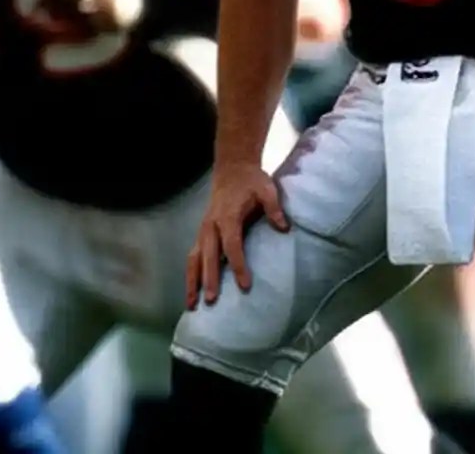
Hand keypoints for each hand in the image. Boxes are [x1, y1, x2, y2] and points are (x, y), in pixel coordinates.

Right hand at [185, 164, 289, 308]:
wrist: (232, 169)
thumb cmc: (251, 181)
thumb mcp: (267, 189)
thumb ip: (274, 208)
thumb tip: (283, 228)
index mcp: (227, 216)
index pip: (232, 245)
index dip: (238, 265)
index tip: (245, 284)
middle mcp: (211, 225)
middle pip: (208, 256)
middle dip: (208, 279)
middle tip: (211, 301)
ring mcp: (203, 230)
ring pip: (194, 259)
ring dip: (192, 281)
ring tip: (192, 304)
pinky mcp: (201, 234)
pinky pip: (193, 257)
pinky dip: (191, 274)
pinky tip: (193, 291)